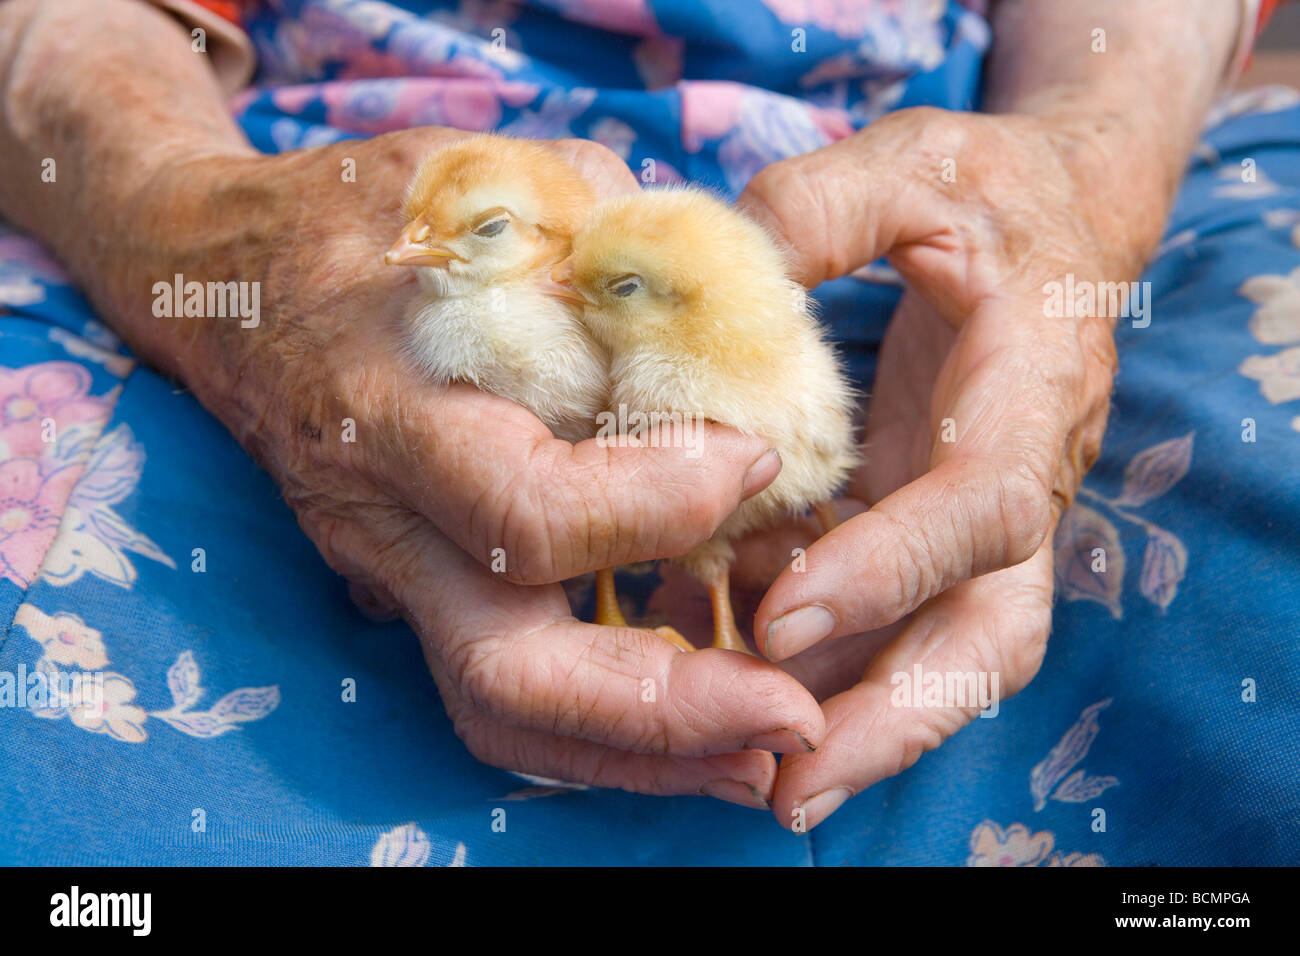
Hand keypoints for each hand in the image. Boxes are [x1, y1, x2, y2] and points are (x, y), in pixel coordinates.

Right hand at [110, 130, 826, 803]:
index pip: (529, 508)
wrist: (226, 280)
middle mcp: (386, 521)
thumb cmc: (363, 218)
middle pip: (509, 674)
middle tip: (791, 718)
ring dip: (644, 756)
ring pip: (504, 715)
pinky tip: (705, 722)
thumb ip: (618, 243)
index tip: (756, 459)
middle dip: (663, 713)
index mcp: (395, 406)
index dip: (660, 505)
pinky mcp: (418, 593)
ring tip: (764, 756)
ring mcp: (393, 575)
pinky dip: (610, 725)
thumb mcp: (488, 183)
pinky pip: (509, 688)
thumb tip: (751, 319)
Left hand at [737, 107, 1131, 828]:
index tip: (784, 617)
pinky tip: (716, 658)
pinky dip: (813, 653)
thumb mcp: (914, 162)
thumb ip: (822, 207)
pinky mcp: (930, 527)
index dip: (895, 569)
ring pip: (938, 652)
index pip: (983, 507)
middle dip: (897, 720)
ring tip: (743, 772)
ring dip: (850, 718)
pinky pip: (883, 616)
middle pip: (987, 635)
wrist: (1050, 225)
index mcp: (1033, 390)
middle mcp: (1017, 481)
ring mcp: (976, 520)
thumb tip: (712, 276)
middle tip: (790, 789)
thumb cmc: (988, 190)